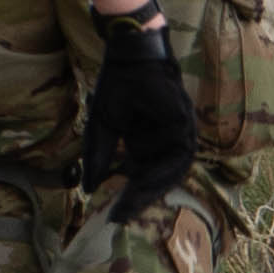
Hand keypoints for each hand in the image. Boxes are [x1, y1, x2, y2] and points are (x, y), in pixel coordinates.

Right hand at [76, 11, 199, 220]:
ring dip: (152, 185)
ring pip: (174, 168)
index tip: (114, 217)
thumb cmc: (117, 87)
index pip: (147, 177)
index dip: (132, 198)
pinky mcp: (184, 118)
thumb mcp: (102, 128)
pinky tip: (135, 164)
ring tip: (130, 197)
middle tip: (122, 214)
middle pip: (163, 178)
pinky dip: (158, 161)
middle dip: (142, 198)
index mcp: (152, 143)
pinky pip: (176, 148)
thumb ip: (98, 156)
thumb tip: (89, 189)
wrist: (125, 56)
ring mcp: (181, 129)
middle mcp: (170, 139)